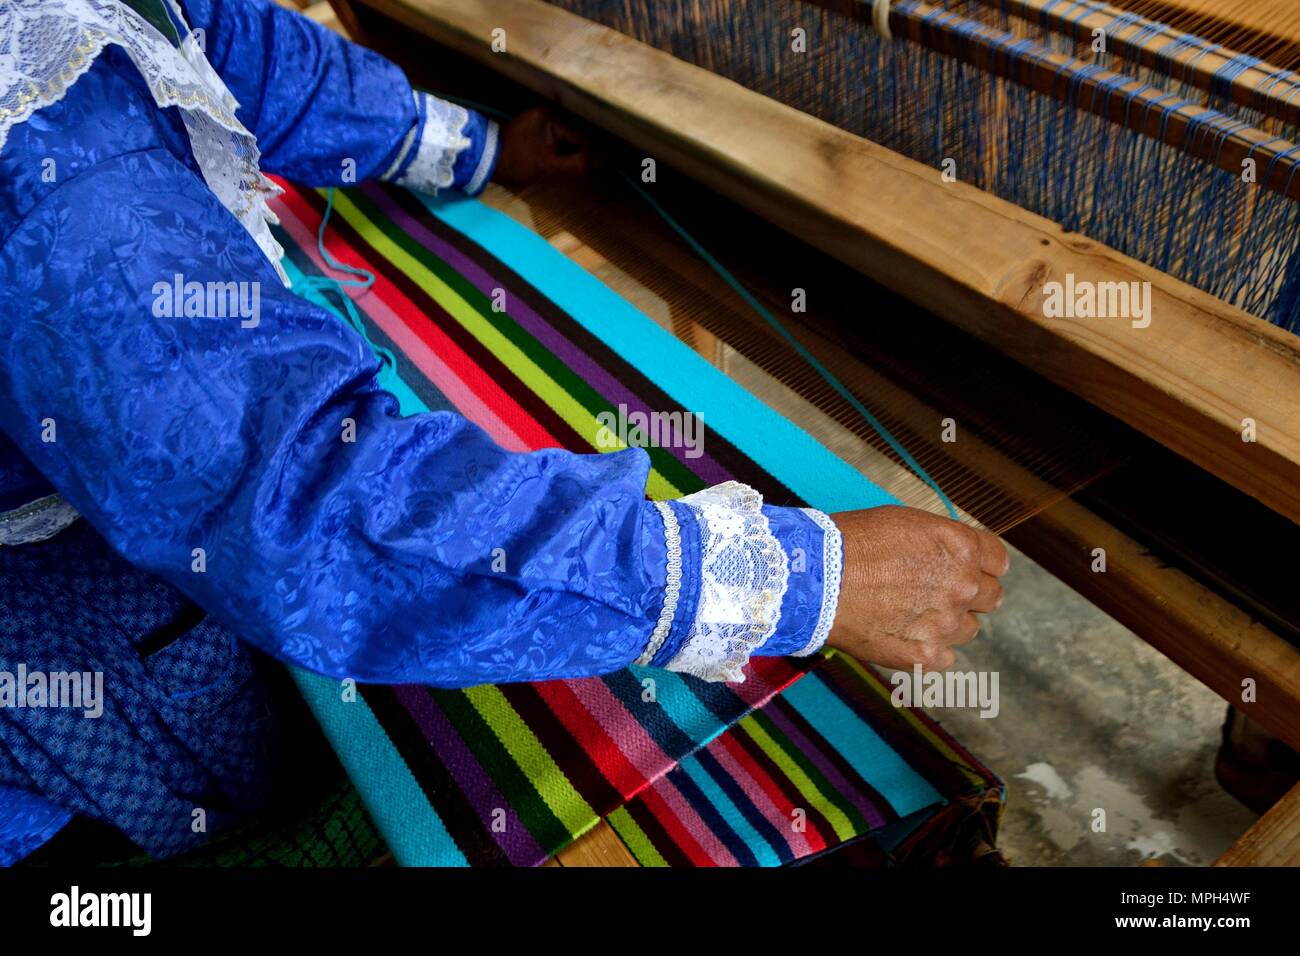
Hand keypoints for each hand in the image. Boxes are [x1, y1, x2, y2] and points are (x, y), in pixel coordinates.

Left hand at [492, 106, 592, 187]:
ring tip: (567, 166)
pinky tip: (556, 160)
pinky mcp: (535, 124)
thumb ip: (576, 164)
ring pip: (566, 138)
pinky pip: (556, 137)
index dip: (588, 156)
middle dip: (578, 153)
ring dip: (569, 152)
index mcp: (551, 117)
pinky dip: (559, 149)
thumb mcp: (548, 166)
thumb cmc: (516, 162)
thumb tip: (603, 162)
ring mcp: (541, 116)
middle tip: (579, 171)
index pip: (581, 138)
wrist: (485, 158)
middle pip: (575, 136)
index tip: (593, 170)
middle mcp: (548, 111)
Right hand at [826, 506, 1008, 670]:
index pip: (998, 561)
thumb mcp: (905, 522)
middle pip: (991, 597)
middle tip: (937, 591)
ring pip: (968, 629)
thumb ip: (942, 542)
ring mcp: (945, 624)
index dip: (981, 564)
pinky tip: (901, 632)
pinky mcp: (924, 656)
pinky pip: (945, 657)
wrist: (815, 577)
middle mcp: (962, 586)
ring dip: (948, 621)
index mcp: (962, 548)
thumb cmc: (852, 542)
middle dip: (969, 594)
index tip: (967, 568)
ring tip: (909, 612)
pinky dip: (928, 648)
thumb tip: (956, 556)